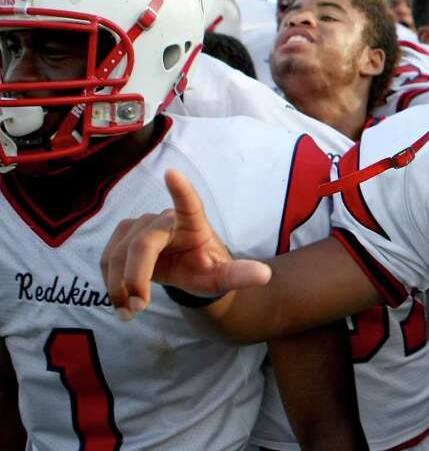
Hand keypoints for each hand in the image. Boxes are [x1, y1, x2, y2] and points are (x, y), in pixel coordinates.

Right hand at [100, 169, 270, 320]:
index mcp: (193, 221)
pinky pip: (107, 259)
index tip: (172, 173)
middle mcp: (164, 218)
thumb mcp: (223, 277)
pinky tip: (121, 303)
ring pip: (118, 255)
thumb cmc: (206, 269)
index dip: (181, 189)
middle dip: (136, 277)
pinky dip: (110, 283)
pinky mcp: (122, 236)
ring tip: (130, 312)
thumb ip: (240, 275)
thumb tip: (265, 275)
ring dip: (118, 286)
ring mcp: (140, 225)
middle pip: (142, 244)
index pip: (189, 202)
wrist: (188, 270)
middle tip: (139, 307)